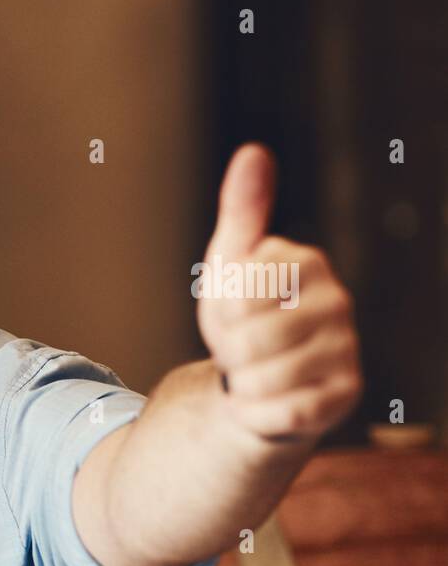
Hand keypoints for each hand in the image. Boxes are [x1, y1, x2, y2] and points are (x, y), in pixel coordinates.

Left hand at [194, 142, 361, 442]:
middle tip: (241, 349)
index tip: (233, 310)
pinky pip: (281, 413)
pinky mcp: (345, 396)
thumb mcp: (230, 264)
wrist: (253, 378)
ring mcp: (347, 350)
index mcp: (307, 263)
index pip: (238, 292)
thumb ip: (242, 211)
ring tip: (253, 372)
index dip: (220, 310)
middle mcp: (337, 303)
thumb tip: (253, 152)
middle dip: (229, 352)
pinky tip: (266, 400)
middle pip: (248, 340)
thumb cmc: (240, 316)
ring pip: (262, 379)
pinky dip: (257, 412)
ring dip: (242, 384)